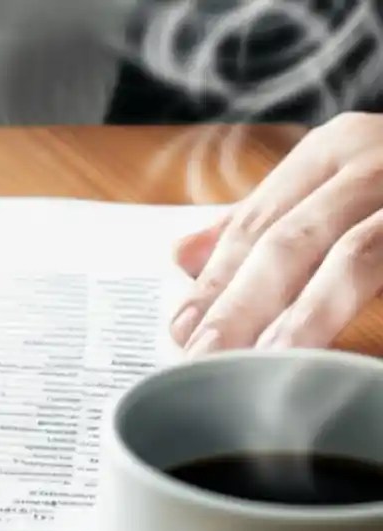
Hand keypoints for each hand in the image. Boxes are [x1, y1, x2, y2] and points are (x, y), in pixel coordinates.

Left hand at [170, 111, 382, 354]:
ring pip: (354, 258)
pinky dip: (369, 323)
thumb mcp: (337, 191)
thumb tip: (182, 256)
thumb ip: (268, 222)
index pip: (257, 221)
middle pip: (293, 240)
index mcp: (337, 149)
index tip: (182, 329)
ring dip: (305, 317)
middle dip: (242, 305)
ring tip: (265, 363)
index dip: (216, 280)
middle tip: (204, 357)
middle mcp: (379, 160)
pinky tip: (350, 367)